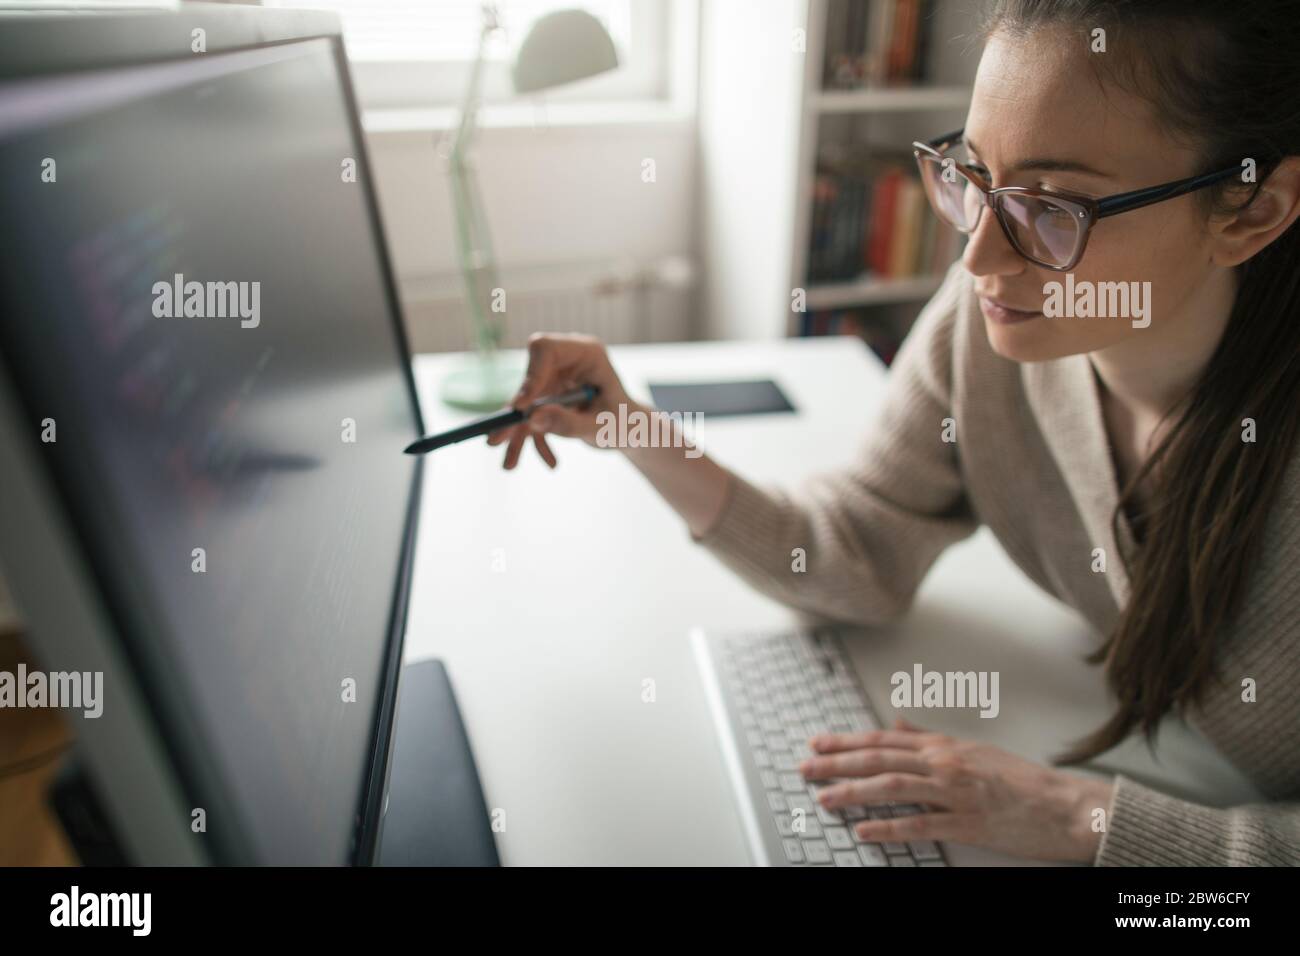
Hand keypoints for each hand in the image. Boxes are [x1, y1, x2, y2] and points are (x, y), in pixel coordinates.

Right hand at [487, 332, 636, 469]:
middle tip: (494, 440)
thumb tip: (533, 419)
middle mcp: (566, 362)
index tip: (520, 407)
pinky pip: (531, 418)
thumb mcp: (601, 427)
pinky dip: (535, 441)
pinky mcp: (548, 397)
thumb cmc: (625, 424)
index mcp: (586, 353)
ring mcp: (555, 379)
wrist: (631, 433)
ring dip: (517, 435)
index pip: (545, 349)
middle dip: (514, 415)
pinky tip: (551, 461)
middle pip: (528, 379)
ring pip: (525, 403)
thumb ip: (569, 422)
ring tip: (510, 465)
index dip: (529, 376)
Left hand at [798, 717, 1114, 862]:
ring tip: (825, 797)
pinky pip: (921, 824)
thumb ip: (929, 736)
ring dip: (854, 792)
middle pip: (880, 760)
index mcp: (943, 746)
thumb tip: (897, 722)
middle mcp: (944, 763)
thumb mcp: (971, 749)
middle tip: (806, 768)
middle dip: (837, 763)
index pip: (883, 740)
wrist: (1064, 804)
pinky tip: (865, 831)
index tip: (817, 744)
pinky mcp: (969, 822)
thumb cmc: (1021, 780)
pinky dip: (890, 827)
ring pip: (893, 787)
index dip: (846, 741)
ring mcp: (955, 792)